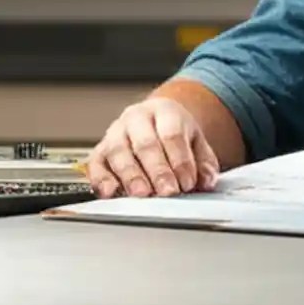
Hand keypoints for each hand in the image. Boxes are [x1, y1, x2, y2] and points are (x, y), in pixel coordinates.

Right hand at [84, 96, 220, 198]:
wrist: (156, 120)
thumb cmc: (176, 133)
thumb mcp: (197, 142)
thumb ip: (204, 162)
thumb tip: (207, 181)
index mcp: (164, 111)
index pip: (172, 133)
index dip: (180, 160)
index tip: (188, 182)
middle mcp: (136, 118)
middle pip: (145, 143)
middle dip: (158, 170)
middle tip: (168, 191)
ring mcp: (115, 132)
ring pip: (119, 152)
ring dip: (131, 175)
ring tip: (143, 194)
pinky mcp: (99, 150)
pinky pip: (96, 164)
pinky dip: (101, 179)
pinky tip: (110, 192)